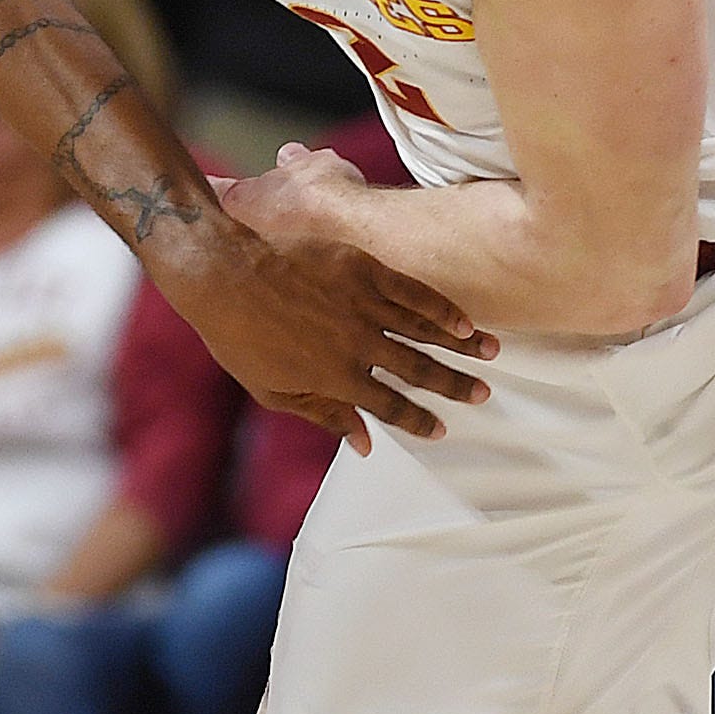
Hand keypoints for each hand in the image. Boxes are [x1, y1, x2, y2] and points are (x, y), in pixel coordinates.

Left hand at [195, 143, 495, 450]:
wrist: (223, 274)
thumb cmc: (239, 338)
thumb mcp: (273, 391)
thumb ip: (323, 416)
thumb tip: (363, 444)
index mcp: (335, 378)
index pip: (389, 406)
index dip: (418, 420)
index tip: (442, 430)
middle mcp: (357, 345)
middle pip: (417, 370)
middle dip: (453, 385)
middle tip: (483, 395)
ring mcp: (362, 305)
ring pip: (423, 329)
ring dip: (460, 345)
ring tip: (491, 355)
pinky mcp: (362, 269)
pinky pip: (412, 291)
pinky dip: (440, 307)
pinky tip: (463, 319)